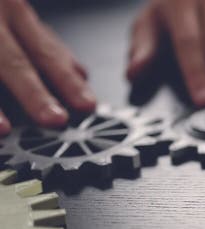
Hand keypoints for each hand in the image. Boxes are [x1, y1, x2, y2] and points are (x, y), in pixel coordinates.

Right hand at [0, 0, 94, 134]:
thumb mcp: (14, 11)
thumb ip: (44, 43)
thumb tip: (79, 74)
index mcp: (11, 9)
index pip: (44, 51)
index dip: (65, 80)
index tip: (87, 104)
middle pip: (11, 60)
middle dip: (33, 93)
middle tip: (55, 119)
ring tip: (4, 129)